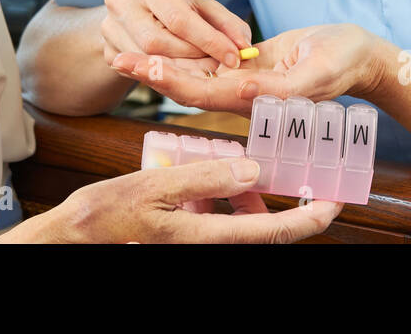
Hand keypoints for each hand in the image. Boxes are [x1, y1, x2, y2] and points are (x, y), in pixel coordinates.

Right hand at [41, 158, 341, 242]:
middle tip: (299, 174)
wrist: (76, 237)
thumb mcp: (155, 185)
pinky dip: (221, 198)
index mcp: (206, 236)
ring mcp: (197, 240)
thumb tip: (253, 169)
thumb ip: (206, 178)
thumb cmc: (107, 214)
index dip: (309, 219)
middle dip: (281, 203)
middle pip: (262, 228)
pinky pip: (217, 219)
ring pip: (240, 221)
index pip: (273, 232)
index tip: (335, 202)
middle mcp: (207, 244)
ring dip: (246, 197)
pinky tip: (209, 175)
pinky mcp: (185, 235)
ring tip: (242, 166)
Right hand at [101, 0, 252, 72]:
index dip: (209, 40)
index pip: (179, 17)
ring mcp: (108, 26)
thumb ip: (225, 23)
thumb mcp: (200, 4)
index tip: (235, 56)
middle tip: (218, 65)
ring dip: (180, 69)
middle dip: (193, 57)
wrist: (134, 8)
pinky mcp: (107, 50)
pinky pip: (138, 71)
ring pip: (147, 59)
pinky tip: (181, 71)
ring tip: (203, 68)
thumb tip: (245, 46)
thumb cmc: (173, 3)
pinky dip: (164, 74)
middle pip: (159, 42)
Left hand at [110, 23, 389, 114]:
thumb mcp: (315, 75)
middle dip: (153, 72)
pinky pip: (208, 60)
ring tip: (125, 46)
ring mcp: (242, 79)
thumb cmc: (343, 63)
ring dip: (161, 61)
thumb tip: (241, 88)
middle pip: (188, 85)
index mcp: (255, 99)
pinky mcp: (246, 64)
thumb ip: (278, 87)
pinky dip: (182, 52)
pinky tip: (158, 42)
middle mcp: (242, 93)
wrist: (358, 54)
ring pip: (194, 72)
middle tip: (118, 54)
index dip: (169, 81)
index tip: (141, 66)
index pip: (202, 93)